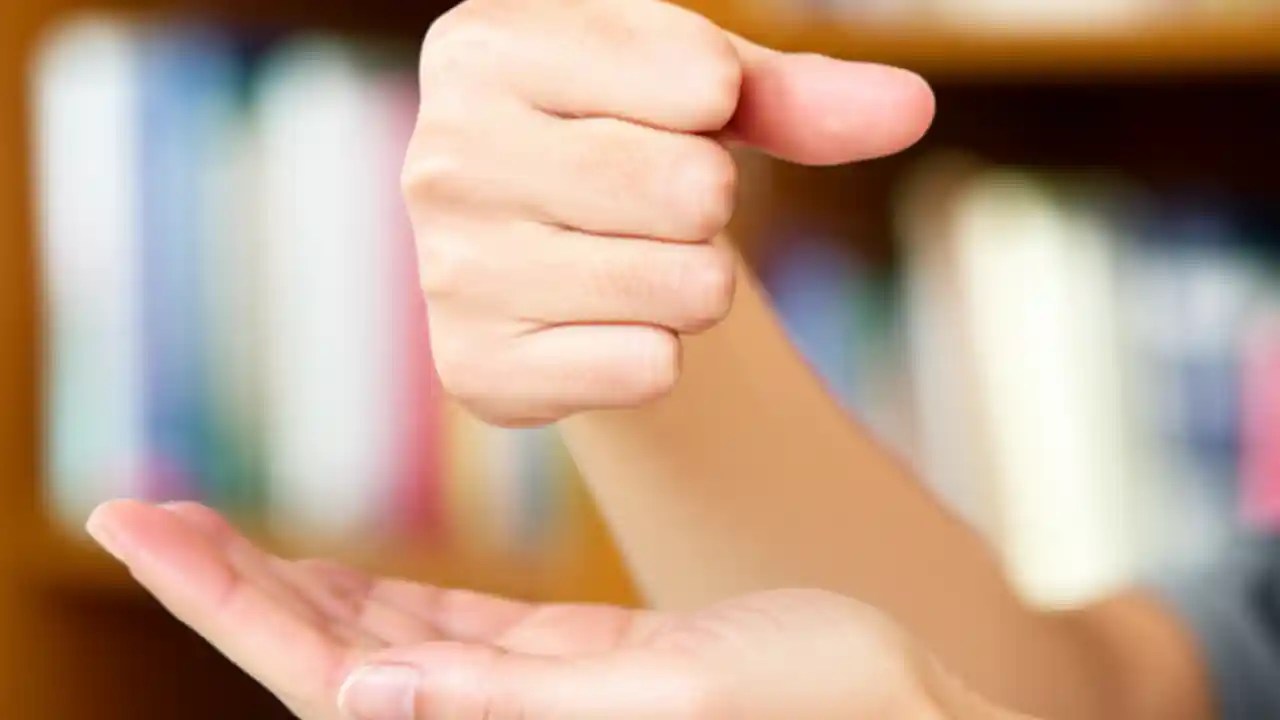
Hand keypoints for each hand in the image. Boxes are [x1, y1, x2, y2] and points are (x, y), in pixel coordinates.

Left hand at [86, 500, 1025, 718]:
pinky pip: (453, 635)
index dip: (226, 598)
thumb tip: (362, 692)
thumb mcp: (672, 694)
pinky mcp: (573, 675)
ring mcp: (531, 701)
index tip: (137, 525)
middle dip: (234, 587)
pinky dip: (388, 603)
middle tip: (141, 512)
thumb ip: (516, 702)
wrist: (904, 709)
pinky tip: (346, 581)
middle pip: (328, 653)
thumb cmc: (817, 710)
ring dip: (297, 592)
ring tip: (215, 537)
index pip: (324, 670)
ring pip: (383, 642)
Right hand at [404, 0, 934, 425]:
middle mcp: (440, 156)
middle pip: (693, 189)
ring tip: (629, 258)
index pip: (700, 78)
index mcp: (481, 47)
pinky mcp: (477, 371)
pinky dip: (656, 351)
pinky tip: (601, 322)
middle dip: (708, 199)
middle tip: (654, 199)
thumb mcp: (700, 91)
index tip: (671, 113)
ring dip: (692, 279)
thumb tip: (911, 109)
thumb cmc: (622, 137)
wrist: (542, 246)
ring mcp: (450, 272)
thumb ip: (800, 93)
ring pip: (686, 286)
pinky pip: (651, 366)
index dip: (719, 104)